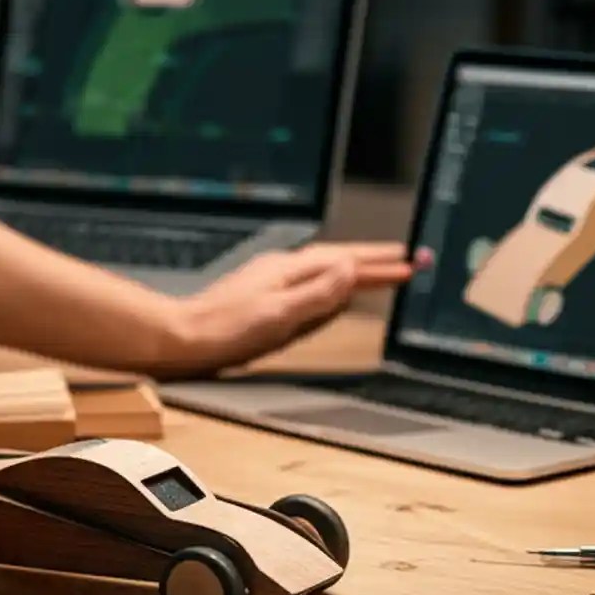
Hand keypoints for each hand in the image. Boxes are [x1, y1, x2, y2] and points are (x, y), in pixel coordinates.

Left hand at [164, 242, 415, 375]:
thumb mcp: (278, 314)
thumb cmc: (226, 330)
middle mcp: (282, 268)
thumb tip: (353, 269)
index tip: (414, 263)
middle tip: (408, 258)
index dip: (381, 266)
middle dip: (374, 259)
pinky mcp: (262, 294)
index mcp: (290, 270)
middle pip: (338, 259)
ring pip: (324, 268)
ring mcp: (271, 279)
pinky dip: (331, 281)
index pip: (347, 263)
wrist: (181, 337)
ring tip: (380, 268)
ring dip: (355, 267)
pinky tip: (330, 290)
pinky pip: (310, 281)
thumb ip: (317, 294)